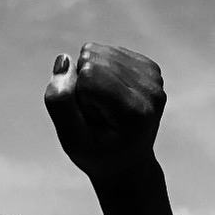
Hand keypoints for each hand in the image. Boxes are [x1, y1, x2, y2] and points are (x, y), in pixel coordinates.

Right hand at [44, 44, 166, 182]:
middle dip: (84, 85)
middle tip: (97, 115)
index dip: (78, 96)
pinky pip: (107, 51)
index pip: (89, 75)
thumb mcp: (72, 141)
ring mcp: (154, 78)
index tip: (91, 121)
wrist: (128, 164)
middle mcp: (150, 92)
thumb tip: (64, 59)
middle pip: (92, 58)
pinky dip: (102, 71)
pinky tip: (112, 96)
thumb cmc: (97, 155)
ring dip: (92, 78)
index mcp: (134, 112)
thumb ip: (60, 104)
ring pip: (97, 51)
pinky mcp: (150, 68)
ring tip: (105, 107)